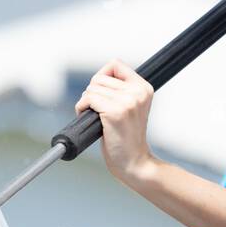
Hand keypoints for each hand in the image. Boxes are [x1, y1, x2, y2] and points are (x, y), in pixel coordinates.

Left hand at [73, 58, 156, 186]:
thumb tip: (99, 76)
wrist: (133, 162)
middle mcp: (137, 92)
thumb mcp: (131, 107)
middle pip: (99, 77)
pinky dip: (82, 108)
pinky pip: (88, 99)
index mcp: (144, 87)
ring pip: (91, 88)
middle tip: (98, 110)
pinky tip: (89, 118)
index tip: (103, 93)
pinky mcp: (115, 112)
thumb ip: (121, 89)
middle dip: (93, 92)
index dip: (102, 77)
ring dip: (87, 102)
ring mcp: (127, 101)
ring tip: (96, 117)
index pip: (115, 64)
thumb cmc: (127, 137)